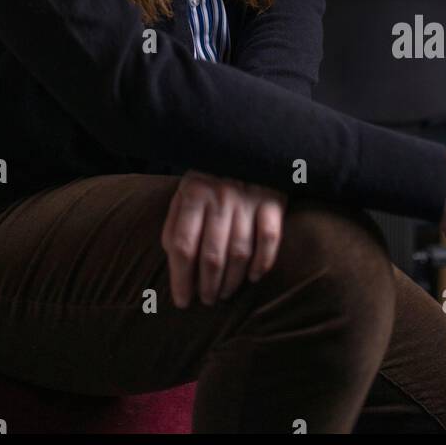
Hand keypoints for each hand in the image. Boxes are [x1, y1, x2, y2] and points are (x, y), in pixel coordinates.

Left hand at [161, 169, 287, 309]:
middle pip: (212, 255)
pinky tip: (254, 277)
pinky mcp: (273, 201)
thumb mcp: (185, 192)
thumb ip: (175, 223)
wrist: (246, 144)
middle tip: (207, 301)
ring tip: (224, 293)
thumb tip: (173, 259)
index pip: (183, 246)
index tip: (182, 301)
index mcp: (193, 194)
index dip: (181, 279)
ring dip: (232, 280)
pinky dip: (263, 262)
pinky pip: (269, 239)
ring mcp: (248, 199)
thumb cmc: (210, 178)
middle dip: (207, 286)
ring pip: (240, 252)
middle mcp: (220, 198)